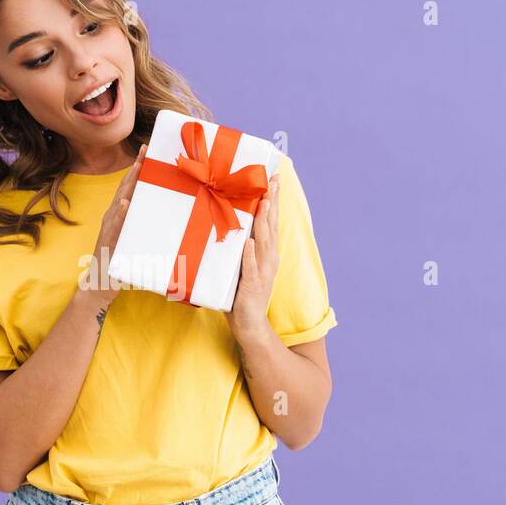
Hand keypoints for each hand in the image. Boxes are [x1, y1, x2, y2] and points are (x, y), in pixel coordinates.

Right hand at [81, 144, 145, 308]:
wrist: (100, 285)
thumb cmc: (121, 263)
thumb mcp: (137, 240)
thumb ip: (146, 227)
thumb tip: (168, 217)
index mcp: (120, 214)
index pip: (130, 186)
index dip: (138, 168)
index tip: (148, 151)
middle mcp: (113, 216)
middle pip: (125, 187)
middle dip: (135, 168)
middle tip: (146, 150)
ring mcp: (109, 227)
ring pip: (120, 201)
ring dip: (128, 184)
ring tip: (137, 167)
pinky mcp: (109, 241)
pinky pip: (115, 225)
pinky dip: (119, 214)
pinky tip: (125, 204)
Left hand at [224, 170, 278, 338]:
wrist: (250, 325)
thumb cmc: (242, 294)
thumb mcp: (242, 265)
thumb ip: (241, 248)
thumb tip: (231, 225)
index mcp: (267, 253)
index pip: (272, 221)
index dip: (273, 200)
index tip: (274, 179)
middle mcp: (269, 259)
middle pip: (271, 226)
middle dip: (272, 202)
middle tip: (273, 180)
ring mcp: (262, 272)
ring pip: (264, 242)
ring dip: (264, 222)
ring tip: (264, 202)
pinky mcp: (253, 286)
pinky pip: (251, 267)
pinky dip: (251, 254)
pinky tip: (250, 242)